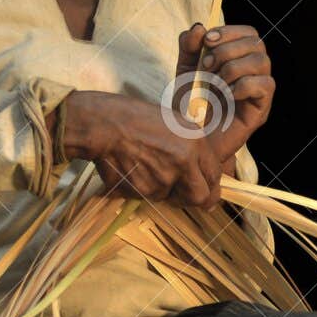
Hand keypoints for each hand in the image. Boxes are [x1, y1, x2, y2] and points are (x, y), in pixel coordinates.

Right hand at [60, 89, 226, 208]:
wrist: (103, 124)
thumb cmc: (135, 117)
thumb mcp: (173, 123)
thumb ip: (192, 148)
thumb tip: (201, 172)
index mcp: (195, 142)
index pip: (214, 176)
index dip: (210, 188)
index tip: (205, 193)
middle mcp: (184, 162)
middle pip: (199, 197)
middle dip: (191, 199)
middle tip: (181, 195)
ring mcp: (163, 178)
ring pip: (168, 197)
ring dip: (159, 189)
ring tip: (143, 166)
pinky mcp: (143, 190)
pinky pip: (146, 197)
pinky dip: (140, 188)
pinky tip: (131, 169)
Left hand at [174, 22, 273, 151]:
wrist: (189, 143)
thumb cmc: (190, 108)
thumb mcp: (184, 72)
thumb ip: (189, 47)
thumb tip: (201, 27)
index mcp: (239, 60)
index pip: (248, 33)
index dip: (229, 31)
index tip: (207, 40)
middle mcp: (253, 73)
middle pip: (256, 43)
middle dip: (227, 50)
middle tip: (206, 66)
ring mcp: (259, 92)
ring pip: (262, 61)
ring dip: (233, 67)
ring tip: (214, 83)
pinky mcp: (261, 110)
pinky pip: (265, 85)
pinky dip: (243, 85)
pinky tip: (226, 96)